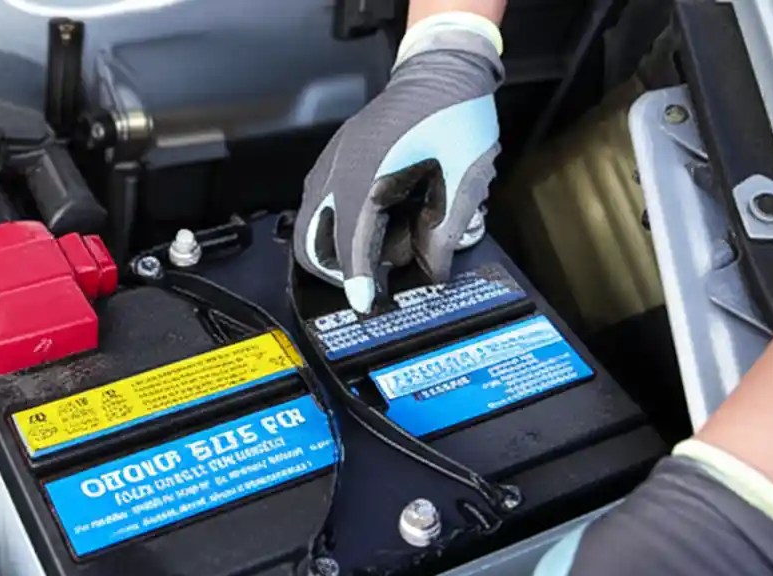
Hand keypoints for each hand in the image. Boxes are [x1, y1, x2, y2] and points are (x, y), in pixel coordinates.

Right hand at [294, 17, 502, 312]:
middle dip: (337, 270)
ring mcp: (329, 163)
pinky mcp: (334, 159)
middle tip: (370, 282)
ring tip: (382, 245)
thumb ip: (442, 233)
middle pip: (312, 242)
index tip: (366, 305)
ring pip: (314, 224)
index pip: (349, 246)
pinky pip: (323, 203)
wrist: (440, 72)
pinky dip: (340, 224)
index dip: (358, 282)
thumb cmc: (453, 121)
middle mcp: (336, 173)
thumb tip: (430, 273)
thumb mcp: (460, 182)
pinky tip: (379, 220)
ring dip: (339, 246)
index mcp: (365, 179)